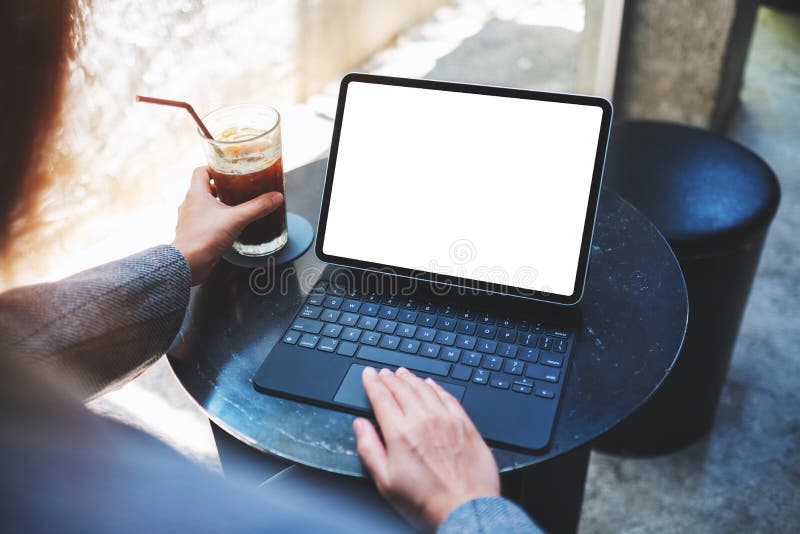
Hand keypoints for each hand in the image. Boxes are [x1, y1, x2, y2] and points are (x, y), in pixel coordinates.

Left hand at [171, 167, 283, 284]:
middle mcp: (189, 204)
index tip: (229, 171)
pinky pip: (203, 221)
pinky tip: (227, 227)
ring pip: (204, 205)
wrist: (189, 263)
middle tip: (238, 189)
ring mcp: (189, 219)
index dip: (214, 168)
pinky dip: (215, 220)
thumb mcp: (237, 219)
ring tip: (235, 208)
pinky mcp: (192, 233)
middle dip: (221, 188)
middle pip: (204, 188)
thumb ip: (257, 207)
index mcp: (196, 193)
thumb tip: (276, 197)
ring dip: (218, 205)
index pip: (201, 171)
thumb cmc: (206, 237)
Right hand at [354, 367, 500, 530]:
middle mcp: (423, 420)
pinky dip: (436, 387)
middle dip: (389, 378)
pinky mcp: (465, 424)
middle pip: (402, 388)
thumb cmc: (427, 503)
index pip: (382, 397)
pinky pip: (448, 396)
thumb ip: (370, 449)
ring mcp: (446, 420)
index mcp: (400, 433)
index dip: (373, 383)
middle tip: (383, 372)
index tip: (368, 374)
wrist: (466, 510)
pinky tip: (431, 385)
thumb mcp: (386, 482)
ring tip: (402, 373)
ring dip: (411, 378)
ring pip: (424, 389)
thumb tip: (360, 426)